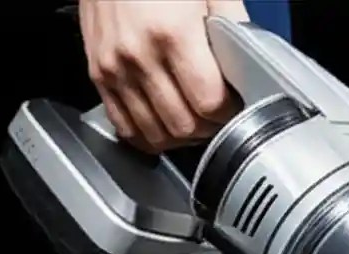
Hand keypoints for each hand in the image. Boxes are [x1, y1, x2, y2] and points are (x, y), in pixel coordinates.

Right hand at [80, 0, 249, 152]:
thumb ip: (232, 22)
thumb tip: (250, 58)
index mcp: (172, 33)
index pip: (208, 102)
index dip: (229, 112)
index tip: (236, 106)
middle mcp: (139, 56)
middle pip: (183, 124)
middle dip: (209, 128)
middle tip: (219, 117)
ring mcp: (114, 69)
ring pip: (154, 133)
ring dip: (181, 137)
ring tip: (195, 122)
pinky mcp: (97, 75)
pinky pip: (123, 125)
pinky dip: (147, 136)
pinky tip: (164, 128)